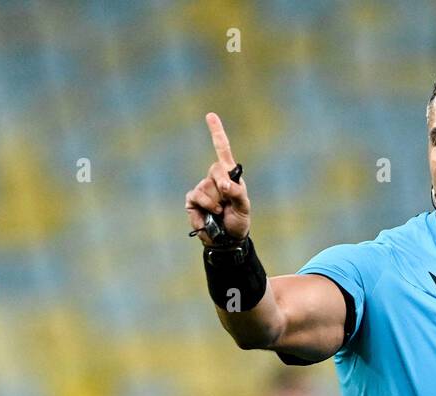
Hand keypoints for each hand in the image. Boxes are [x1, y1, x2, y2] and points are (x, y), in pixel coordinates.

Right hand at [184, 112, 250, 244]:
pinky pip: (196, 199)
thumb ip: (237, 193)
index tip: (210, 115)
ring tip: (219, 213)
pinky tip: (208, 218)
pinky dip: (204, 211)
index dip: (216, 132)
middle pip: (215, 171)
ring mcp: (202, 188)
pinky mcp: (192, 200)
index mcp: (229, 174)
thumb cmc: (238, 220)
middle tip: (227, 203)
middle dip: (223, 187)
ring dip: (214, 204)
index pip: (222, 149)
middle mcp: (214, 178)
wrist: (227, 239)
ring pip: (206, 189)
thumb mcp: (244, 207)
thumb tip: (225, 185)